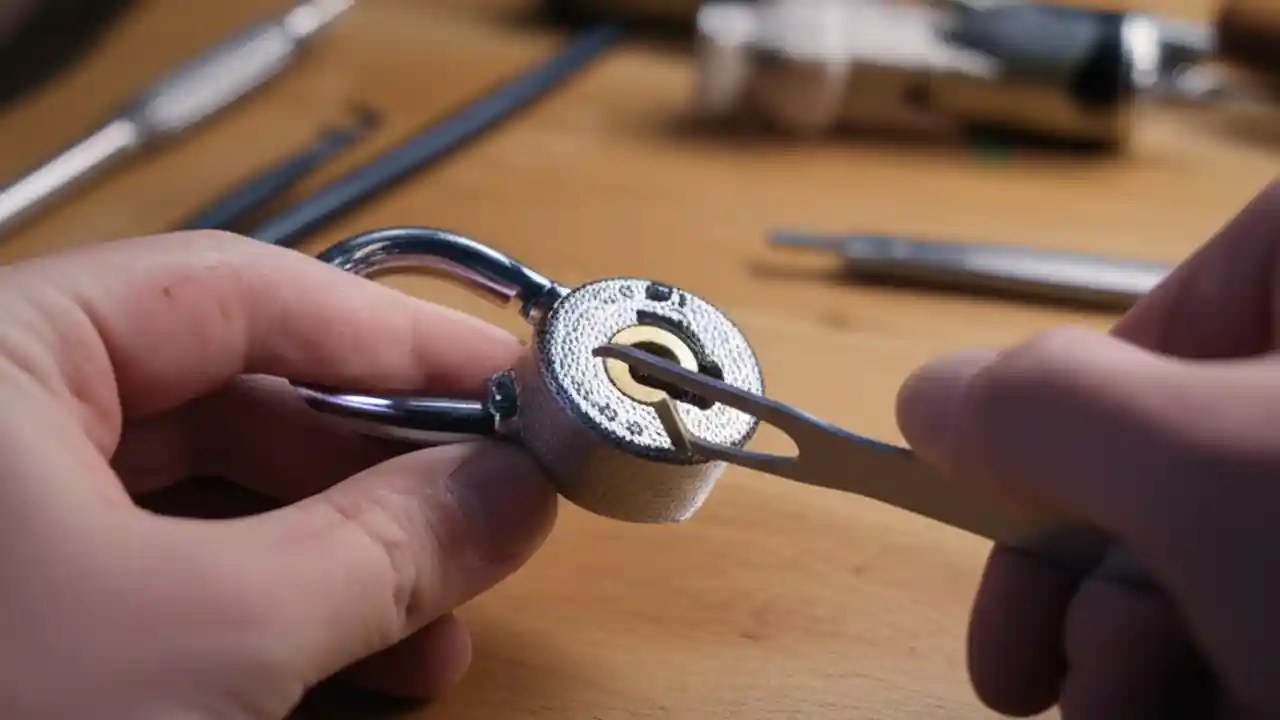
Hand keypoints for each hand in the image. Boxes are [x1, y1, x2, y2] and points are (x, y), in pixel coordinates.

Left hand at [0, 231, 555, 717]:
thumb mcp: (207, 638)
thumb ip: (384, 550)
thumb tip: (513, 490)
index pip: (238, 292)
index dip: (391, 339)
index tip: (506, 380)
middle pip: (239, 398)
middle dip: (380, 471)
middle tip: (489, 512)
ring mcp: (13, 519)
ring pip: (219, 499)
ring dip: (347, 559)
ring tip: (442, 623)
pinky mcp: (33, 606)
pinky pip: (184, 574)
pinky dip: (282, 614)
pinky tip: (364, 664)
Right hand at [895, 180, 1279, 717]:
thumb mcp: (1196, 465)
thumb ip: (1042, 411)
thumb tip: (928, 398)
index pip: (1149, 324)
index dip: (1050, 430)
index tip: (981, 520)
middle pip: (1155, 468)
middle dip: (1078, 588)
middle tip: (1031, 678)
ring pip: (1199, 563)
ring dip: (1131, 661)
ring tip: (1134, 719)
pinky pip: (1251, 618)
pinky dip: (1213, 688)